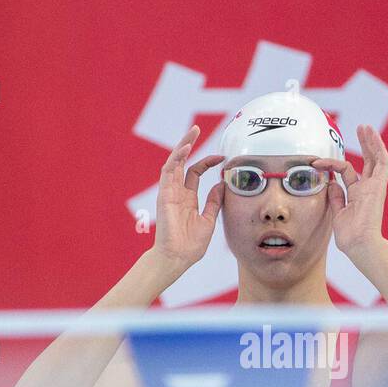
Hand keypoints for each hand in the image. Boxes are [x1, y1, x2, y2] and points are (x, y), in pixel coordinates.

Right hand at [152, 125, 223, 269]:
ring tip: (191, 132)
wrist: (178, 258)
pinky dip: (176, 159)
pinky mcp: (164, 195)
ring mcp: (170, 192)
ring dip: (182, 146)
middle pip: (182, 162)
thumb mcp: (209, 220)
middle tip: (196, 128)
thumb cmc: (191, 245)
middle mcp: (177, 192)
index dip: (207, 162)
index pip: (196, 172)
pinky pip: (169, 172)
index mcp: (188, 198)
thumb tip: (222, 185)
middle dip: (189, 144)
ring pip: (174, 163)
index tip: (222, 158)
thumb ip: (214, 202)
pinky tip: (186, 149)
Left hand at [312, 124, 387, 259]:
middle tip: (360, 129)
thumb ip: (336, 197)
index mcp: (358, 195)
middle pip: (368, 161)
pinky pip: (382, 163)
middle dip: (364, 144)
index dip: (333, 164)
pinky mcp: (379, 185)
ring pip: (376, 159)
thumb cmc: (350, 235)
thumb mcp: (338, 213)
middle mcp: (368, 188)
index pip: (347, 172)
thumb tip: (331, 183)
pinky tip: (372, 135)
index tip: (317, 161)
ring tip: (365, 127)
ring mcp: (375, 186)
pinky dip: (378, 148)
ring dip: (371, 142)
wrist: (359, 244)